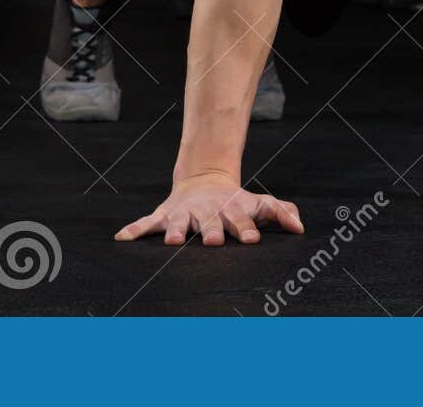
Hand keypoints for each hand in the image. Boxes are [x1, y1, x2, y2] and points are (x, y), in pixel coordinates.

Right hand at [113, 170, 303, 244]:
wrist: (205, 179)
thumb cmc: (237, 201)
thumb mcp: (260, 203)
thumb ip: (281, 212)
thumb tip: (300, 227)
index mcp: (232, 211)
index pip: (242, 221)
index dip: (247, 229)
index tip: (252, 239)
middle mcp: (208, 213)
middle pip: (211, 224)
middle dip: (212, 232)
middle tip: (214, 242)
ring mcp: (185, 214)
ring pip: (178, 224)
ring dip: (175, 232)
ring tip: (171, 243)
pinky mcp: (165, 215)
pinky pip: (147, 224)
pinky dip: (134, 230)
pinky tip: (122, 238)